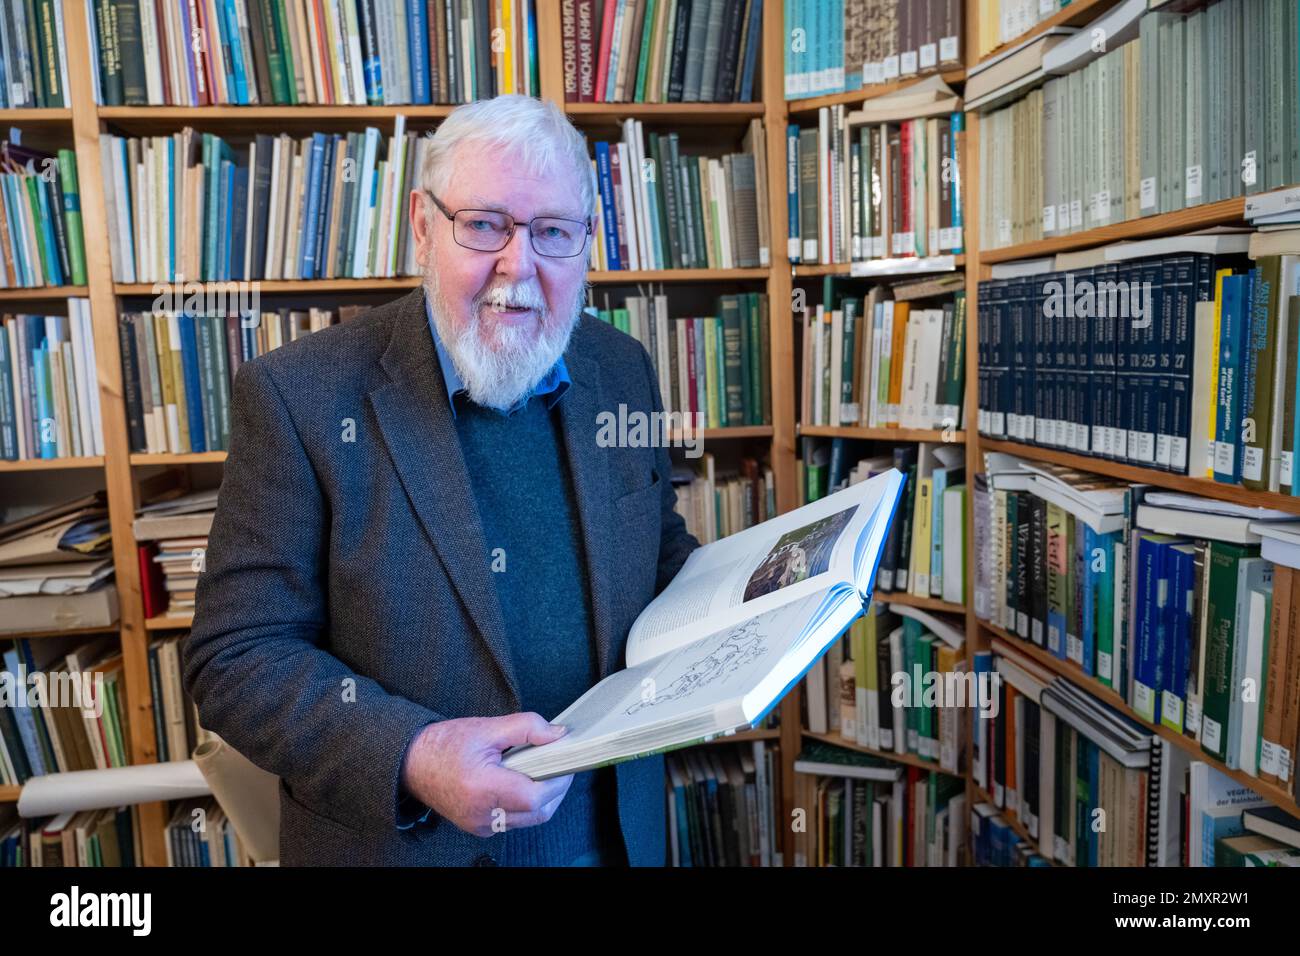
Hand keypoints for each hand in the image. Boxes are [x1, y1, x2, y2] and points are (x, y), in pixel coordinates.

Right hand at [399, 712, 574, 836]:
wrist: (411, 763)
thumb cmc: (444, 745)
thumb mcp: (487, 727)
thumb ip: (526, 728)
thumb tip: (558, 734)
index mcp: (482, 788)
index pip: (535, 796)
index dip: (557, 779)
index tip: (565, 759)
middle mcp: (482, 814)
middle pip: (539, 811)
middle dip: (556, 787)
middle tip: (559, 762)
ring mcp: (481, 825)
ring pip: (530, 819)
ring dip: (544, 796)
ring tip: (542, 769)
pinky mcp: (481, 827)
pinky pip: (515, 820)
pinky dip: (527, 803)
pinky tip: (524, 781)